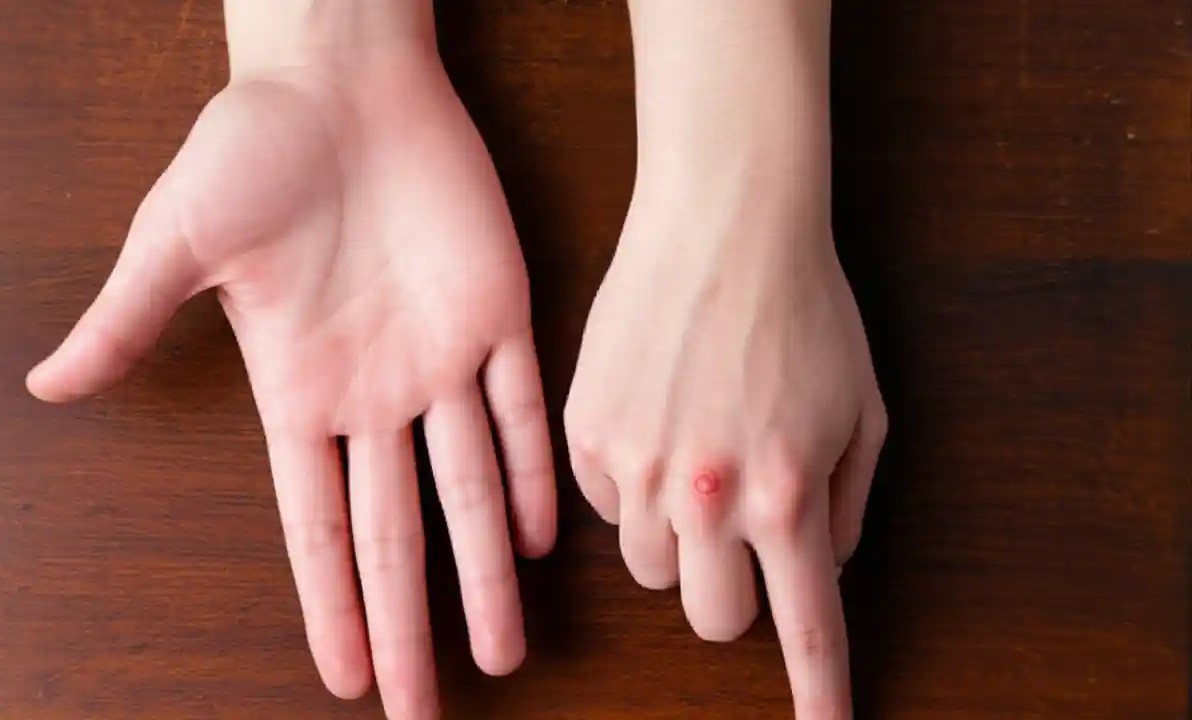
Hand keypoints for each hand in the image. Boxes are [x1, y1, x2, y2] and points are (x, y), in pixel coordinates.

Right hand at [27, 47, 556, 719]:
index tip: (341, 680)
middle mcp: (372, 394)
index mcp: (297, 392)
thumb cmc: (252, 149)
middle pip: (396, 535)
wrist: (341, 79)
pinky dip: (534, 470)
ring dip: (487, 573)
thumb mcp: (176, 240)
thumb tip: (44, 383)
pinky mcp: (497, 311)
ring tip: (502, 652)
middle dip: (407, 625)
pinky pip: (519, 407)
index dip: (331, 606)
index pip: (316, 526)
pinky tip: (544, 536)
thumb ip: (125, 322)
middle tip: (421, 707)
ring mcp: (439, 358)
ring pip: (470, 489)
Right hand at [564, 187, 885, 716]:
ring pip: (649, 568)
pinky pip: (606, 509)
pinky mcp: (587, 433)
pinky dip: (635, 489)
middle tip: (743, 537)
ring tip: (698, 459)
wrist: (725, 222)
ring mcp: (636, 466)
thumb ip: (845, 509)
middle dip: (731, 593)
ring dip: (679, 537)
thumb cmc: (805, 310)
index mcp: (784, 491)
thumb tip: (818, 568)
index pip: (803, 624)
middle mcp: (705, 493)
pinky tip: (658, 424)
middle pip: (708, 619)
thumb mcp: (863, 413)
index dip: (817, 689)